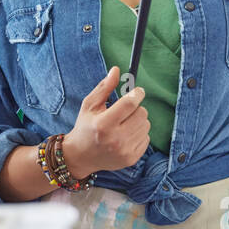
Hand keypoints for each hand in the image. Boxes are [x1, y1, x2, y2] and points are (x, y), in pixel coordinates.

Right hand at [62, 65, 149, 180]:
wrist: (81, 156)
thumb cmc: (85, 127)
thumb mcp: (89, 105)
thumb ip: (104, 87)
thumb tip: (116, 70)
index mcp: (103, 124)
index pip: (129, 104)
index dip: (137, 94)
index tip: (138, 91)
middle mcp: (115, 139)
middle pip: (142, 113)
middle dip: (136, 108)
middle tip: (125, 110)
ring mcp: (125, 151)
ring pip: (146, 125)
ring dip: (138, 121)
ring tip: (123, 124)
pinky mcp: (132, 159)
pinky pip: (146, 138)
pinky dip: (138, 133)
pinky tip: (125, 135)